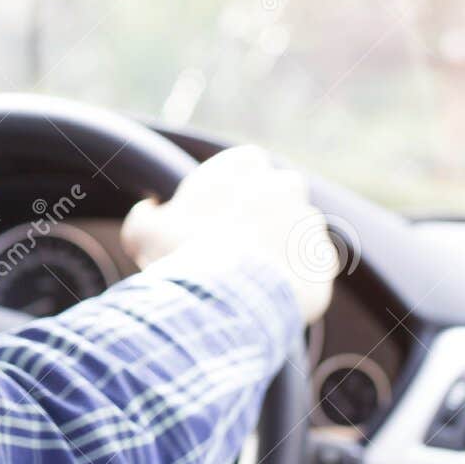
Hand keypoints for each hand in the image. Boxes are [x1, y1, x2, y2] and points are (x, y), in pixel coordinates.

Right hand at [119, 145, 335, 322]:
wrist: (223, 302)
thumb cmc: (180, 260)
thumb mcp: (142, 233)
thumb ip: (146, 213)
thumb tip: (151, 208)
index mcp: (241, 171)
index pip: (247, 160)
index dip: (236, 182)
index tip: (223, 206)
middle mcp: (281, 188)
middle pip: (281, 189)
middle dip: (267, 208)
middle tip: (240, 239)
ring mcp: (307, 224)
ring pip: (300, 227)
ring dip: (284, 242)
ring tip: (255, 273)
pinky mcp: (322, 261)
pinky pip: (312, 265)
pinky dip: (297, 275)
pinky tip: (271, 293)